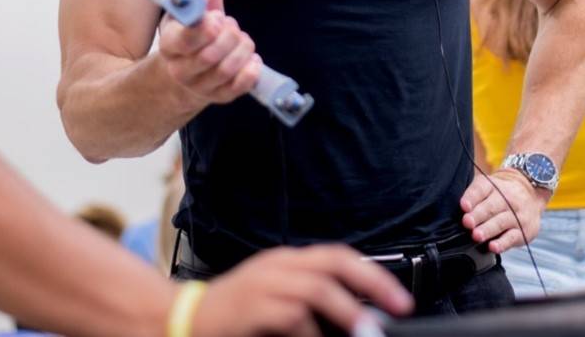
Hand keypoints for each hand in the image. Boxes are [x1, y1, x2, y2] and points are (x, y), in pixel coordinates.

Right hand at [158, 0, 261, 105]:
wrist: (188, 64)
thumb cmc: (191, 30)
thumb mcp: (189, 8)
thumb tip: (213, 2)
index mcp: (169, 45)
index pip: (184, 40)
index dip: (206, 28)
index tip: (217, 18)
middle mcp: (180, 70)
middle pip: (209, 56)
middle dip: (229, 35)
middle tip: (230, 26)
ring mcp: (200, 87)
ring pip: (227, 69)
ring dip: (242, 48)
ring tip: (240, 38)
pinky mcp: (220, 96)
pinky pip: (240, 86)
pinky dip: (252, 68)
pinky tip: (251, 57)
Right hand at [194, 245, 412, 336]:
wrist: (186, 319)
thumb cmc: (234, 314)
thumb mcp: (274, 298)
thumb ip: (309, 301)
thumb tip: (356, 316)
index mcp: (286, 261)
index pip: (338, 255)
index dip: (371, 272)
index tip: (398, 295)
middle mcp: (279, 266)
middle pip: (334, 261)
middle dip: (372, 281)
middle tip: (398, 305)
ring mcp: (265, 284)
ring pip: (318, 288)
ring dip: (348, 311)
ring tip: (366, 331)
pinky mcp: (254, 308)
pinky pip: (293, 317)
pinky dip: (310, 334)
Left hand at [459, 169, 545, 252]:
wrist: (531, 192)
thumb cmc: (502, 194)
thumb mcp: (489, 187)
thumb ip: (473, 196)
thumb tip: (457, 209)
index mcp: (493, 186)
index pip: (481, 189)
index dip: (471, 198)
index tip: (464, 206)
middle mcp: (507, 199)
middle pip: (491, 207)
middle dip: (478, 216)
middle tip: (467, 223)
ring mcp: (516, 215)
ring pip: (501, 222)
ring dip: (487, 229)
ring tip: (476, 235)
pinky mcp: (524, 231)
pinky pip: (512, 237)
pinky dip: (502, 243)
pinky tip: (493, 246)